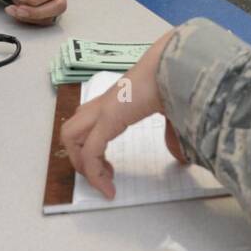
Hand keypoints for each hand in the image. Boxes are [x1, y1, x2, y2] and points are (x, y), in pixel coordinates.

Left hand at [0, 0, 65, 24]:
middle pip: (59, 5)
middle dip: (36, 12)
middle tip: (19, 9)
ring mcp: (53, 1)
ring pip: (51, 17)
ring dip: (30, 17)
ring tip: (14, 10)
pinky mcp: (48, 12)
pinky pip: (42, 22)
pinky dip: (28, 20)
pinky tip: (17, 12)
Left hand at [60, 29, 185, 197]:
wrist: (178, 63)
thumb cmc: (178, 81)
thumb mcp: (175, 115)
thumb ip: (173, 136)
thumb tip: (180, 157)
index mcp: (117, 101)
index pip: (89, 123)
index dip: (93, 151)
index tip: (111, 173)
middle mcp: (105, 103)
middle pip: (72, 129)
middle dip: (79, 158)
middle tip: (101, 175)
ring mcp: (104, 108)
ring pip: (70, 135)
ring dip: (80, 163)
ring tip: (101, 181)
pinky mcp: (108, 116)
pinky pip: (90, 151)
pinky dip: (94, 173)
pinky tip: (108, 188)